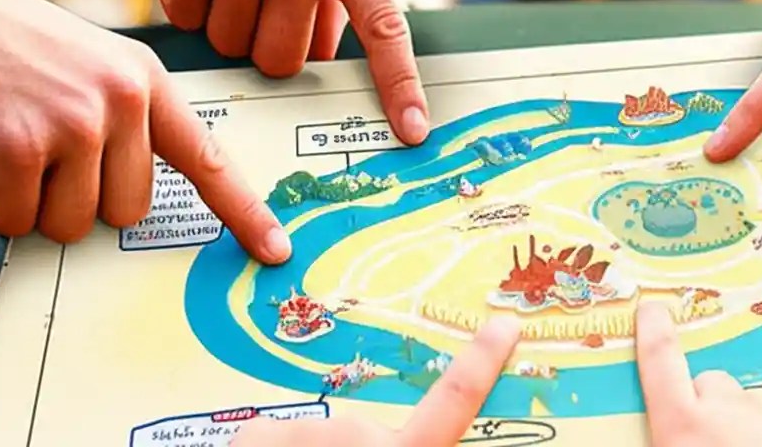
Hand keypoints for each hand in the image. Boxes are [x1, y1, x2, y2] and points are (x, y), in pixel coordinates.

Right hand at [0, 0, 289, 263]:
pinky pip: (17, 221)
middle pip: (129, 210)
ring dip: (33, 202)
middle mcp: (122, 98)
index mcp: (144, 79)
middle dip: (81, 198)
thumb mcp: (87, 64)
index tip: (273, 248)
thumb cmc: (2, 41)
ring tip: (9, 143)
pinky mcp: (19, 146)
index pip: (207, 157)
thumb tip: (132, 196)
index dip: (243, 210)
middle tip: (43, 151)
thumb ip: (123, 119)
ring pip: (72, 223)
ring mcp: (74, 121)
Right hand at [136, 0, 428, 144]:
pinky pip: (185, 17)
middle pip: (284, 59)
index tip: (413, 133)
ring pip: (230, 44)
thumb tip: (328, 54)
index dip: (400, 87)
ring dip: (225, 22)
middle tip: (262, 11)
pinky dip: (187, 0)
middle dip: (270, 48)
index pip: (384, 30)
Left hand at [230, 316, 520, 445]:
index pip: (453, 404)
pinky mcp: (260, 432)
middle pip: (361, 436)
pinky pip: (270, 441)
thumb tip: (418, 436)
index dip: (481, 362)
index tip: (502, 326)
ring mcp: (308, 432)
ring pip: (312, 443)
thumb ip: (411, 445)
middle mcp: (361, 436)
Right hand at [635, 302, 761, 445]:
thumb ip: (670, 440)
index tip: (650, 308)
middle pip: (710, 385)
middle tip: (710, 444)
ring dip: (749, 428)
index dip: (652, 332)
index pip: (660, 362)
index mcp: (684, 427)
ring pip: (754, 409)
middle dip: (708, 404)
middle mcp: (729, 411)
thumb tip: (668, 435)